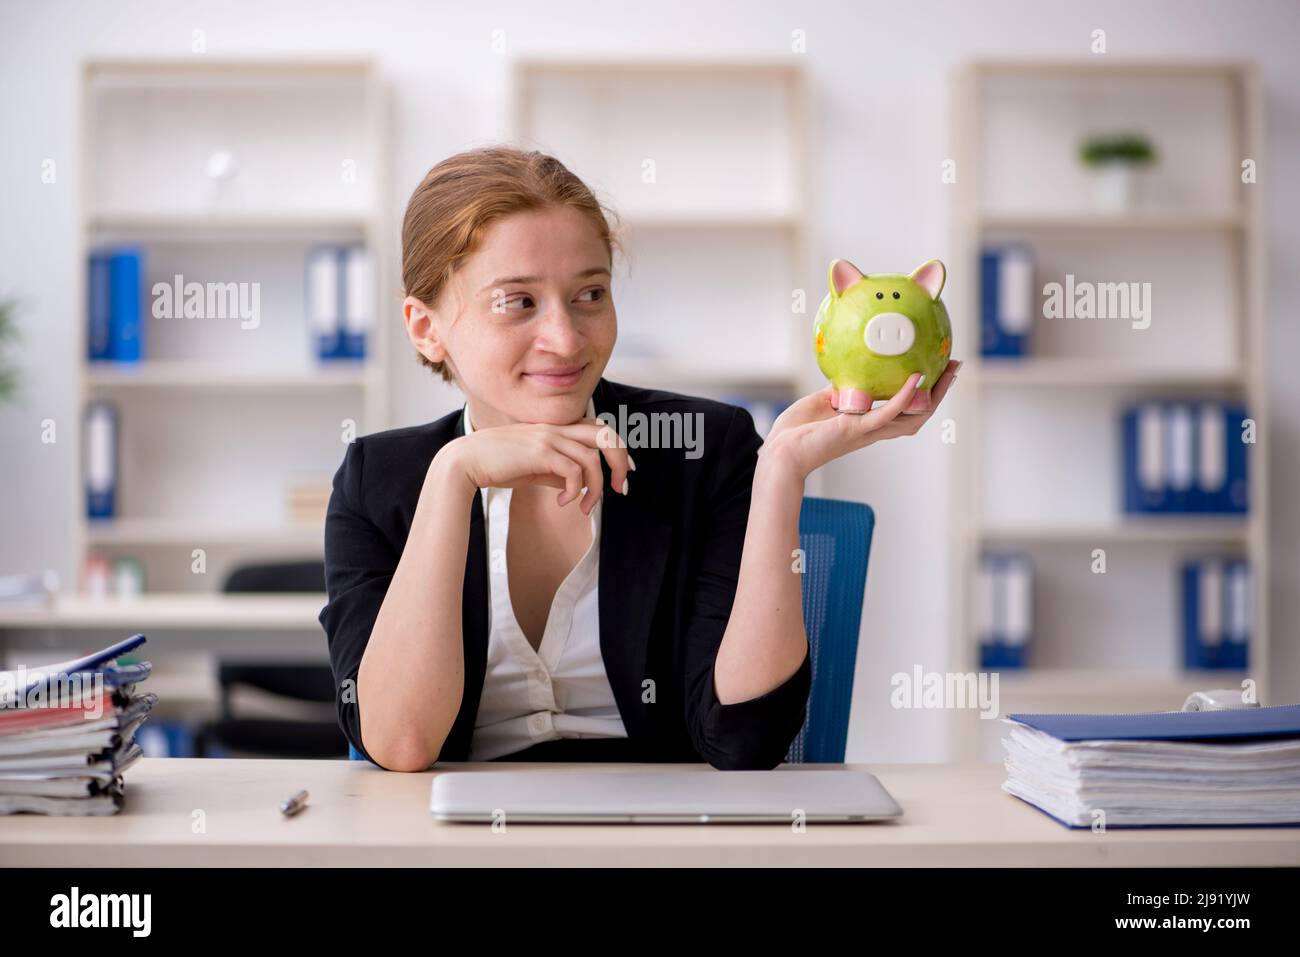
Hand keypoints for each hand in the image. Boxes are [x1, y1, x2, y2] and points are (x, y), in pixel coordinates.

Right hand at [433, 418, 632, 514]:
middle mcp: (556, 429)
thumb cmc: (497, 464)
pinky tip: (563, 503)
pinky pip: (573, 472)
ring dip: (595, 488)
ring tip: (585, 507)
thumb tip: (578, 486)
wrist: (465, 461)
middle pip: (606, 434)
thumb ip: (556, 471)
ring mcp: (548, 439)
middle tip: (620, 486)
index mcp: (556, 429)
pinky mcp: (540, 453)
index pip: (598, 427)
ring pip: (592, 459)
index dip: (617, 448)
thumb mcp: (533, 466)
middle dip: (621, 460)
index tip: (622, 473)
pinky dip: (575, 491)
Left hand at [760, 359, 960, 479]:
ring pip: (911, 416)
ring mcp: (866, 431)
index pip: (904, 411)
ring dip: (932, 395)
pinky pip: (887, 413)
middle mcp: (872, 431)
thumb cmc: (795, 433)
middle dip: (939, 393)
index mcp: (866, 425)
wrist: (780, 453)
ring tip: (947, 373)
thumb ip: (842, 391)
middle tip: (954, 369)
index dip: (923, 395)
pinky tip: (916, 379)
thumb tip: (851, 373)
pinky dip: (904, 397)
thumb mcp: (823, 403)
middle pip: (918, 414)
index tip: (936, 372)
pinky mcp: (856, 429)